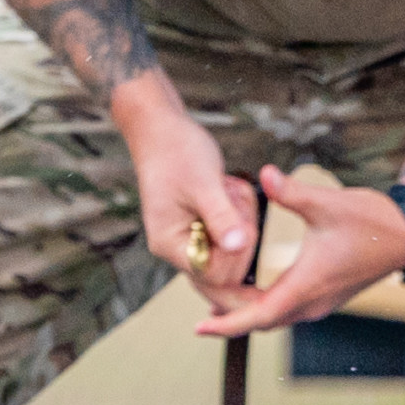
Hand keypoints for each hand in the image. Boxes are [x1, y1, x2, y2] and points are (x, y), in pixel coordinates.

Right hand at [117, 96, 258, 308]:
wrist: (162, 129)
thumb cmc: (177, 152)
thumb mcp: (204, 184)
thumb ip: (221, 216)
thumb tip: (238, 247)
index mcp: (170, 244)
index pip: (213, 275)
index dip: (236, 253)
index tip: (238, 217)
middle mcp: (178, 248)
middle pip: (228, 268)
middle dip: (242, 233)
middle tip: (233, 197)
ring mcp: (191, 238)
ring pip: (234, 249)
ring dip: (242, 217)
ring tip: (229, 188)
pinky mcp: (203, 227)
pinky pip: (233, 232)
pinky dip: (239, 210)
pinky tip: (229, 188)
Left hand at [193, 165, 404, 336]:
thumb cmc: (371, 220)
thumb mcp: (327, 202)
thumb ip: (291, 192)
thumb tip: (264, 173)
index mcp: (306, 285)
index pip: (258, 317)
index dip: (226, 324)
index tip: (199, 327)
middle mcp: (312, 302)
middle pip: (262, 321)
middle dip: (229, 317)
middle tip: (198, 305)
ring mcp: (321, 302)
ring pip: (275, 317)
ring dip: (247, 312)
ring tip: (217, 299)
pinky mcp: (326, 296)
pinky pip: (288, 309)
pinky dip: (265, 305)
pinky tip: (250, 290)